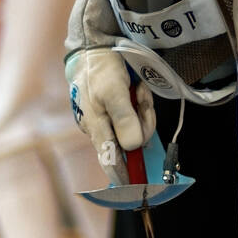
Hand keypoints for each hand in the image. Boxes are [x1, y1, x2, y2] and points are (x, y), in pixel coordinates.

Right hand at [65, 50, 155, 179]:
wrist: (94, 48)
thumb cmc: (100, 70)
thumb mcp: (114, 91)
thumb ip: (124, 119)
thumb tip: (132, 146)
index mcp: (97, 129)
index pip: (111, 163)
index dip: (124, 178)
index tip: (137, 189)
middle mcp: (102, 129)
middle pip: (131, 143)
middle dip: (143, 124)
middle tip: (142, 99)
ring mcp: (109, 121)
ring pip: (136, 127)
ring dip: (143, 110)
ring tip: (137, 89)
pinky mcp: (116, 111)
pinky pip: (135, 115)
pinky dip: (140, 104)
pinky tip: (137, 89)